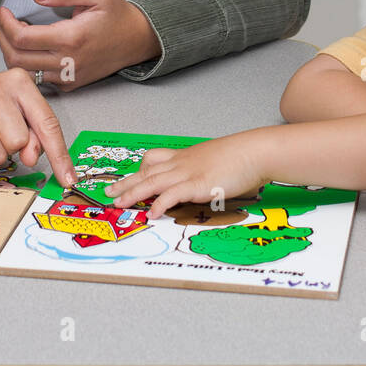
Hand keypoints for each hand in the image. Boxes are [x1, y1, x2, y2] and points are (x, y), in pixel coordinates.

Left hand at [0, 0, 161, 89]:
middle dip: (3, 38)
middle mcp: (68, 62)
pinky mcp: (70, 84)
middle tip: (5, 23)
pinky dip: (29, 65)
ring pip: (24, 72)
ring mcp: (68, 77)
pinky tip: (33, 49)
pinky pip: (39, 79)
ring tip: (17, 35)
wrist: (138, 40)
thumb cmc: (118, 16)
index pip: (22, 38)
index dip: (5, 24)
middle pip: (16, 58)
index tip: (2, 11)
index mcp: (71, 38)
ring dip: (13, 53)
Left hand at [105, 131, 268, 219]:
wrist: (255, 152)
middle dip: (126, 182)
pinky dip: (159, 205)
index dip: (138, 169)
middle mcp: (183, 163)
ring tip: (119, 203)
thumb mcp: (216, 160)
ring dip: (133, 193)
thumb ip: (204, 169)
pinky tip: (152, 214)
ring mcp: (189, 173)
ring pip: (152, 182)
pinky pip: (172, 195)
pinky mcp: (198, 185)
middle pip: (146, 171)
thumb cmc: (242, 157)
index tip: (127, 176)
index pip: (154, 160)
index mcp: (186, 157)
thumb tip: (203, 181)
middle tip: (109, 191)